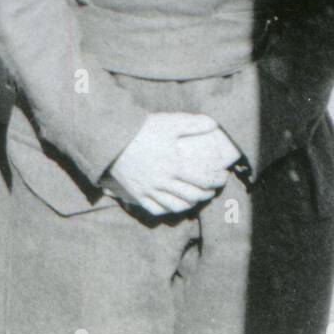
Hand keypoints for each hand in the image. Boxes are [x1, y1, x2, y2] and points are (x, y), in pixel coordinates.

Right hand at [105, 112, 233, 216]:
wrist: (111, 139)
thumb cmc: (141, 129)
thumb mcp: (168, 122)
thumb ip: (192, 124)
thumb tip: (214, 124)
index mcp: (174, 165)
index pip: (203, 178)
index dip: (216, 179)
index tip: (223, 176)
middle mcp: (164, 182)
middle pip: (192, 195)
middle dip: (206, 193)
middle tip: (212, 189)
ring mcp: (150, 190)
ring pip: (176, 206)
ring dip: (190, 204)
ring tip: (196, 199)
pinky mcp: (137, 194)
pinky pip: (156, 209)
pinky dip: (168, 210)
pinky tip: (173, 206)